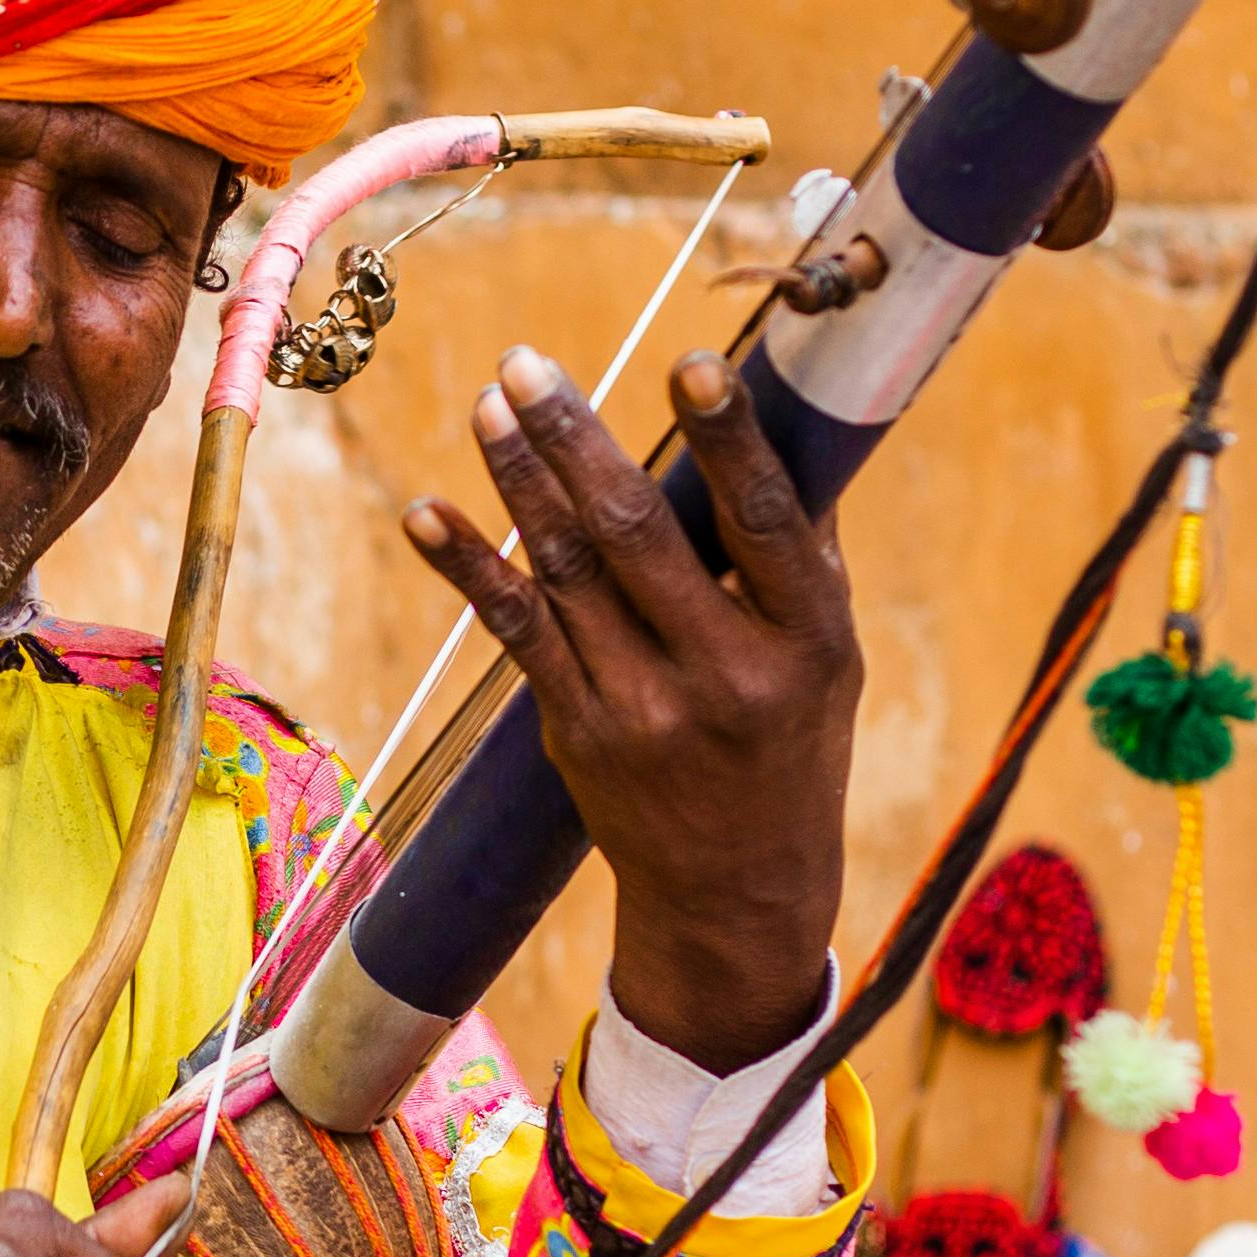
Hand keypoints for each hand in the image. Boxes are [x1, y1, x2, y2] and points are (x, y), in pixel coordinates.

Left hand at [403, 346, 857, 1071]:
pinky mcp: (576, 730)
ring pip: (567, 572)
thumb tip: (767, 422)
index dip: (727, 441)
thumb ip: (797, 554)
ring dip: (518, 481)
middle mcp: (724, 674)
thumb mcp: (828, 657)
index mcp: (807, 642)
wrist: (736, 892)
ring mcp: (642, 708)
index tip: (689, 365)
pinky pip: (516, 632)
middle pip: (638, 535)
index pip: (764, 522)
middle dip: (575, 442)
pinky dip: (469, 568)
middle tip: (526, 365)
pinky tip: (428, 514)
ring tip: (489, 405)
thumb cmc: (790, 742)